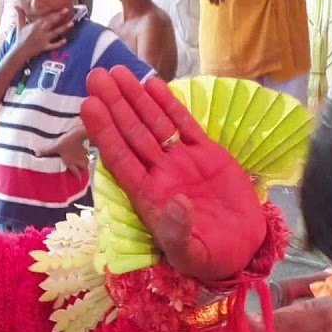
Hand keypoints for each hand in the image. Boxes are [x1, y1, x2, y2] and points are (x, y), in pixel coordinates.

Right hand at [13, 6, 74, 60]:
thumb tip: (16, 6)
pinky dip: (59, 43)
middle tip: (67, 10)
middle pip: (51, 22)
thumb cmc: (20, 38)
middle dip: (59, 16)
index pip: (46, 17)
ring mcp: (43, 39)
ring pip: (55, 33)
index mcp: (35, 25)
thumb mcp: (20, 25)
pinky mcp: (44, 47)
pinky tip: (65, 40)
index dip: (54, 13)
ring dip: (63, 28)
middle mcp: (40, 31)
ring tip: (71, 24)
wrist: (19, 52)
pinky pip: (53, 45)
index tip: (62, 9)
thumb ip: (20, 15)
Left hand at [35, 130, 89, 176]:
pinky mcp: (85, 147)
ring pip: (87, 161)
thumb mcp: (55, 147)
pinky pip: (87, 152)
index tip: (80, 180)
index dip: (78, 176)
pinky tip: (84, 152)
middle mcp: (78, 160)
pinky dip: (86, 154)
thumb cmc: (66, 143)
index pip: (76, 172)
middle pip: (84, 167)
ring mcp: (83, 154)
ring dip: (86, 163)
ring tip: (84, 163)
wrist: (77, 134)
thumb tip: (36, 154)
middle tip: (82, 171)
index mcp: (71, 162)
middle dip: (84, 170)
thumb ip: (47, 151)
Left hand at [82, 67, 265, 281]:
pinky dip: (168, 105)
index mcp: (150, 197)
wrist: (243, 250)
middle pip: (131, 134)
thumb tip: (175, 203)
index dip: (104, 132)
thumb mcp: (193, 255)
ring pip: (153, 124)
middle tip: (96, 76)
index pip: (120, 159)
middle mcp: (161, 174)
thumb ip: (180, 233)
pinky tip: (151, 84)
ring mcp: (182, 162)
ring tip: (117, 72)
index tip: (88, 106)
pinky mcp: (207, 155)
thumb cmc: (212, 259)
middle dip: (114, 105)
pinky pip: (183, 125)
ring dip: (135, 98)